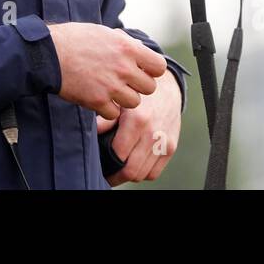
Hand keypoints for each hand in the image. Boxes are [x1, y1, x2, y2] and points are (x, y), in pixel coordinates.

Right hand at [46, 23, 165, 119]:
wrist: (48, 53)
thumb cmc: (74, 39)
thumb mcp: (104, 32)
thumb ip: (124, 43)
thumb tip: (138, 48)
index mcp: (127, 47)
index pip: (159, 66)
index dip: (151, 71)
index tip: (141, 71)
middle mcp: (123, 67)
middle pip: (150, 88)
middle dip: (138, 87)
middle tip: (124, 83)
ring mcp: (111, 86)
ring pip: (134, 103)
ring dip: (123, 99)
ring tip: (109, 90)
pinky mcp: (97, 101)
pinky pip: (114, 113)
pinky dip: (107, 109)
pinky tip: (97, 98)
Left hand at [96, 70, 181, 184]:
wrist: (166, 87)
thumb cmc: (138, 95)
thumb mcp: (120, 101)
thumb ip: (106, 119)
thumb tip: (92, 134)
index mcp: (137, 120)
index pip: (118, 155)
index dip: (106, 166)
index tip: (99, 168)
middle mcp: (152, 133)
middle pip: (132, 170)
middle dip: (116, 176)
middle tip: (106, 174)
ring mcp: (164, 142)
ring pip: (143, 174)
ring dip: (130, 176)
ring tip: (119, 169)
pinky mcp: (171, 147)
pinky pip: (155, 172)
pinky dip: (143, 173)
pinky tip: (134, 165)